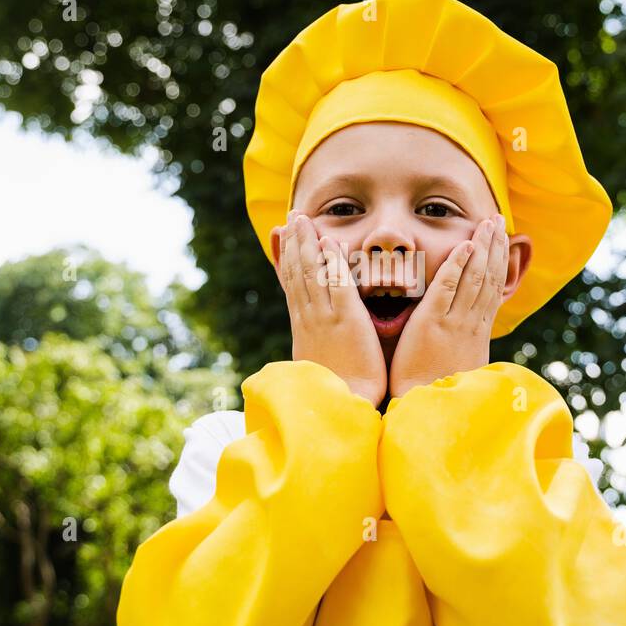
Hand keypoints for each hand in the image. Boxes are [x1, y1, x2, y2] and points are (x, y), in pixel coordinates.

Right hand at [272, 211, 386, 406]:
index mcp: (303, 326)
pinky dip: (332, 261)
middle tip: (292, 218)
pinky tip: (329, 242)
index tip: (280, 235)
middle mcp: (308, 317)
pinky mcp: (345, 320)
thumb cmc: (336, 390)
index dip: (285, 256)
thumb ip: (316, 344)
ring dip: (306, 243)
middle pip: (296, 271)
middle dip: (294, 242)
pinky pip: (337, 283)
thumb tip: (310, 342)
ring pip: (310, 272)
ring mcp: (324, 317)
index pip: (291, 283)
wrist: (341, 408)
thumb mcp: (318, 362)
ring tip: (303, 220)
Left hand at [388, 214, 508, 398]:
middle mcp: (471, 323)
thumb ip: (462, 342)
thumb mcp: (459, 363)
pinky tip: (464, 247)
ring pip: (474, 278)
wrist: (427, 409)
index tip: (501, 241)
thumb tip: (467, 334)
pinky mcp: (433, 324)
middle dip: (495, 247)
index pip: (491, 289)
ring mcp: (454, 323)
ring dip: (482, 248)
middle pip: (488, 277)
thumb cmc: (436, 390)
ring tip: (487, 224)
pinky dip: (457, 267)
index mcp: (476, 331)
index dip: (498, 262)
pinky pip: (447, 289)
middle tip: (498, 221)